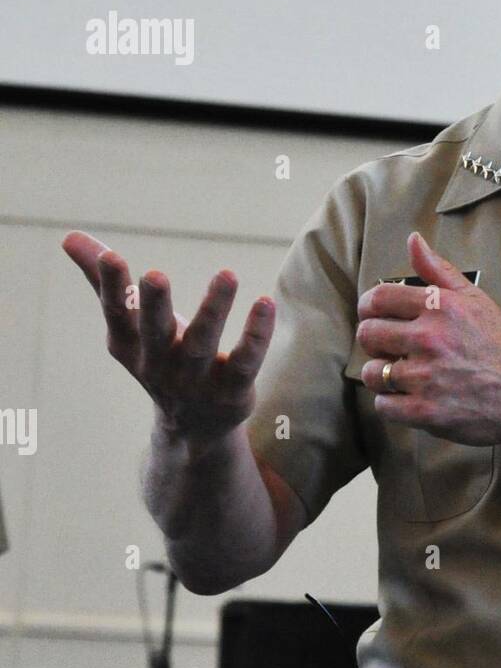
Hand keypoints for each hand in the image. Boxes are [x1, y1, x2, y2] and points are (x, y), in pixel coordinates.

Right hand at [61, 230, 275, 438]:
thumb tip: (68, 237)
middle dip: (154, 305)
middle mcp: (160, 365)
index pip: (119, 315)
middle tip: (155, 274)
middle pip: (156, 333)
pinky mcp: (233, 391)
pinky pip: (247, 362)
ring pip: (203, 345)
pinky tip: (265, 303)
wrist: (192, 430)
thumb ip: (103, 282)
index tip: (111, 256)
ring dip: (213, 310)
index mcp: (131, 346)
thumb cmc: (160, 358)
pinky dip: (256, 336)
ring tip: (226, 274)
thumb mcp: (130, 325)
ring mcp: (196, 381)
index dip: (113, 288)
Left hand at [356, 231, 500, 447]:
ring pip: (372, 372)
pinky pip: (383, 404)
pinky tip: (408, 397)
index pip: (378, 298)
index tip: (374, 315)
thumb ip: (439, 269)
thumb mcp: (475, 299)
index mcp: (439, 307)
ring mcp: (425, 376)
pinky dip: (391, 403)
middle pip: (368, 334)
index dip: (368, 306)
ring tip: (401, 374)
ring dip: (381, 374)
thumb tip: (413, 241)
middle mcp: (429, 338)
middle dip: (374, 341)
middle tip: (389, 347)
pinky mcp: (424, 411)